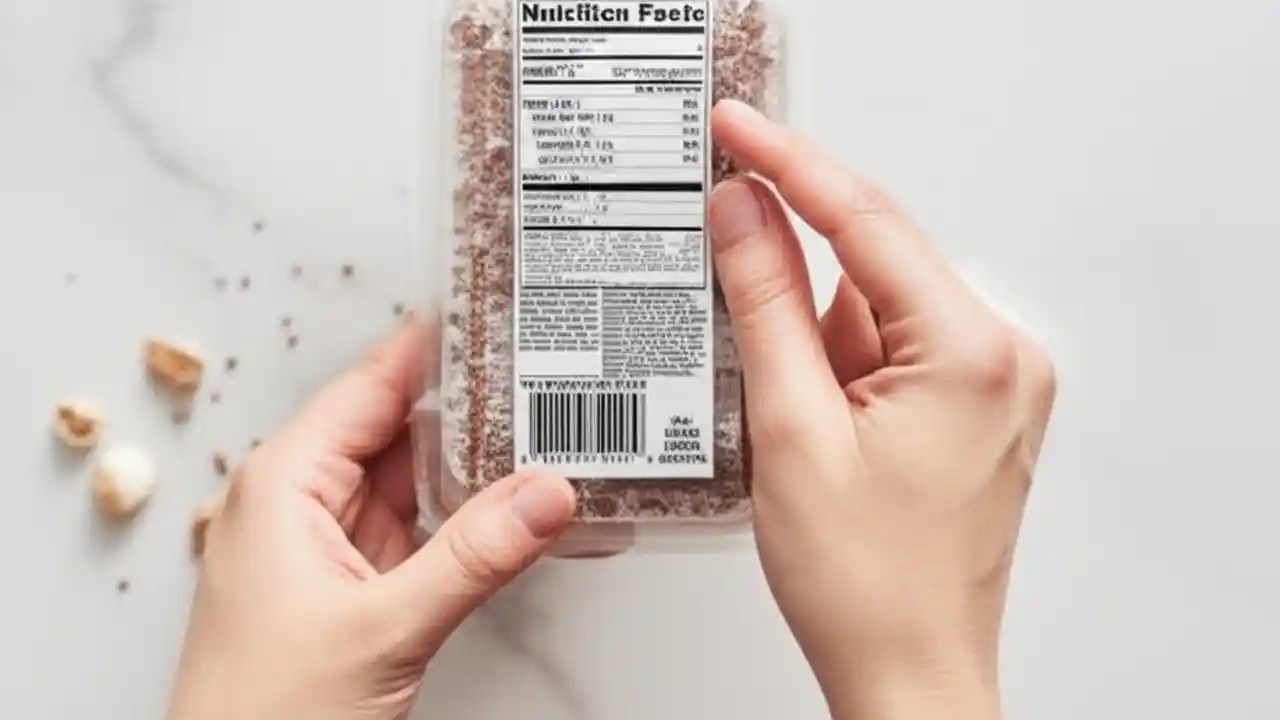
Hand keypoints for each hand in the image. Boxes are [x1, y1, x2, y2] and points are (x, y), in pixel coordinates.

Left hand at [167, 320, 576, 719]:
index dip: (433, 345)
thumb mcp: (384, 626)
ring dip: (471, 465)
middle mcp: (300, 499)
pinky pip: (414, 527)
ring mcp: (326, 542)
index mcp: (284, 481)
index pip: (371, 385)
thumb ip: (476, 555)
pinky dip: (461, 518)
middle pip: (396, 426)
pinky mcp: (350, 583)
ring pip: (410, 479)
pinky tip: (509, 508)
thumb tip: (548, 493)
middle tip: (545, 375)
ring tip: (545, 434)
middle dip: (469, 405)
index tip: (492, 310)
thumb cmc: (260, 716)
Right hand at [708, 100, 1055, 719]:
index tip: (739, 129)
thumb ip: (766, 306)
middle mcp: (1003, 356)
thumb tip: (743, 214)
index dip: (791, 164)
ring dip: (818, 346)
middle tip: (746, 326)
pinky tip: (822, 430)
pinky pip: (894, 350)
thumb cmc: (866, 586)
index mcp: (973, 353)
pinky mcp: (973, 406)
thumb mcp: (792, 430)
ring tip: (800, 432)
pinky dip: (842, 369)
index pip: (868, 221)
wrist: (909, 672)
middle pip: (875, 266)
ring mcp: (993, 383)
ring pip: (878, 313)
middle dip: (798, 289)